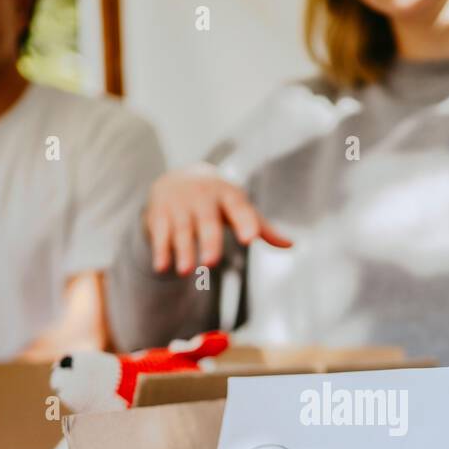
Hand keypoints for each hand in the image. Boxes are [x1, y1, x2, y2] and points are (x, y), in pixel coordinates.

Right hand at [145, 163, 291, 275]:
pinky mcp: (158, 213)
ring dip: (183, 250)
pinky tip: (162, 267)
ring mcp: (179, 205)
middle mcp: (203, 197)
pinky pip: (160, 233)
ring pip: (182, 230)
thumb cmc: (217, 200)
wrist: (176, 178)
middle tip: (212, 263)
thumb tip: (290, 245)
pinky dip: (161, 250)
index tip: (251, 238)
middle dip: (209, 241)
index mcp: (228, 195)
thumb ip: (261, 226)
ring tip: (185, 271)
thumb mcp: (238, 207)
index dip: (245, 222)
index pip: (239, 208)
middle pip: (207, 222)